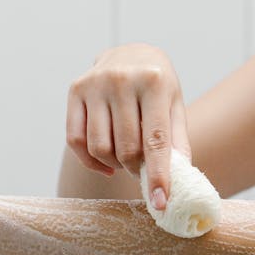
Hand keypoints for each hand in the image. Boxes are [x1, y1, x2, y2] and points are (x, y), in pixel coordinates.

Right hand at [66, 42, 191, 209]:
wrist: (130, 52)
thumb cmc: (157, 85)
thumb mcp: (174, 104)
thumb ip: (177, 140)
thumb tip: (179, 179)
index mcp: (154, 82)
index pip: (156, 140)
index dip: (158, 175)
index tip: (161, 202)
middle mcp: (122, 80)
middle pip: (125, 148)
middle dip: (135, 169)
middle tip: (142, 170)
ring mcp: (95, 84)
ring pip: (99, 147)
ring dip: (114, 165)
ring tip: (125, 161)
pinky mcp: (75, 90)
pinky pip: (76, 140)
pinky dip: (90, 161)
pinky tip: (106, 162)